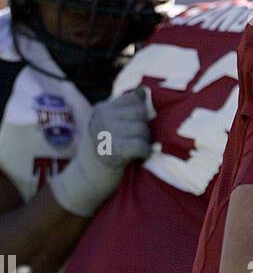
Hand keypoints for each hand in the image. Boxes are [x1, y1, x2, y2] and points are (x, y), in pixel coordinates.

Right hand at [50, 89, 152, 216]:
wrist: (87, 180)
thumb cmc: (103, 153)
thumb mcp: (109, 126)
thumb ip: (125, 108)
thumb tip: (143, 91)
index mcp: (102, 109)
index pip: (133, 99)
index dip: (141, 113)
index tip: (136, 127)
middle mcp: (102, 117)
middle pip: (140, 113)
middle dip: (144, 128)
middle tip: (137, 141)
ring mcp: (106, 133)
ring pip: (142, 129)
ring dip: (145, 142)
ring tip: (137, 150)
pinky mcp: (114, 151)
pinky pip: (141, 145)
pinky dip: (145, 153)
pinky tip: (140, 157)